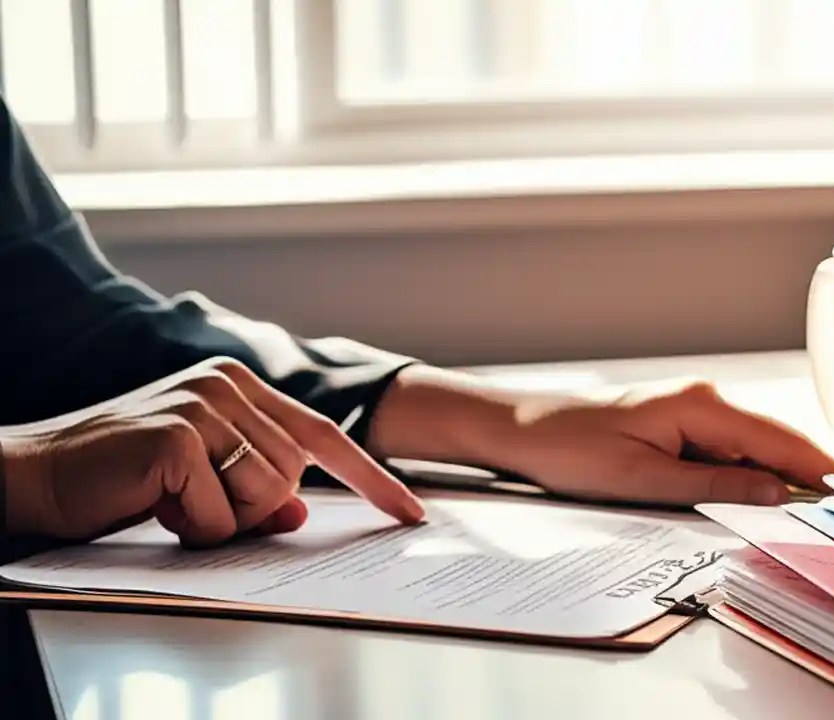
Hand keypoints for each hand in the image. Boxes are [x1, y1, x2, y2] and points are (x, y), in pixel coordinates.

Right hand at [2, 357, 423, 545]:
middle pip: (294, 473)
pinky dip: (194, 528)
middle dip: (251, 509)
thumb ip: (256, 487)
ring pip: (267, 493)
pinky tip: (156, 504)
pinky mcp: (180, 434)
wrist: (37, 474)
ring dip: (221, 519)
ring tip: (172, 500)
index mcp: (241, 386)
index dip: (372, 478)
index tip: (412, 514)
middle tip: (194, 505)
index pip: (323, 436)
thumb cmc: (123, 477)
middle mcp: (228, 383)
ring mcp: (205, 404)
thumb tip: (302, 508)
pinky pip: (223, 515)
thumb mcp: (202, 481)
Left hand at [369, 367, 833, 505]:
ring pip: (757, 448)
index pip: (781, 441)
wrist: (524, 429)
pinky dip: (753, 475)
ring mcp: (697, 410)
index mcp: (702, 406)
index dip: (823, 469)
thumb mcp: (644, 480)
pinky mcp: (684, 425)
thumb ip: (715, 485)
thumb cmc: (572, 449)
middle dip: (812, 477)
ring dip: (783, 479)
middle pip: (778, 442)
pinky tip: (764, 499)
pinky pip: (732, 451)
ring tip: (815, 514)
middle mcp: (707, 400)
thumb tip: (776, 492)